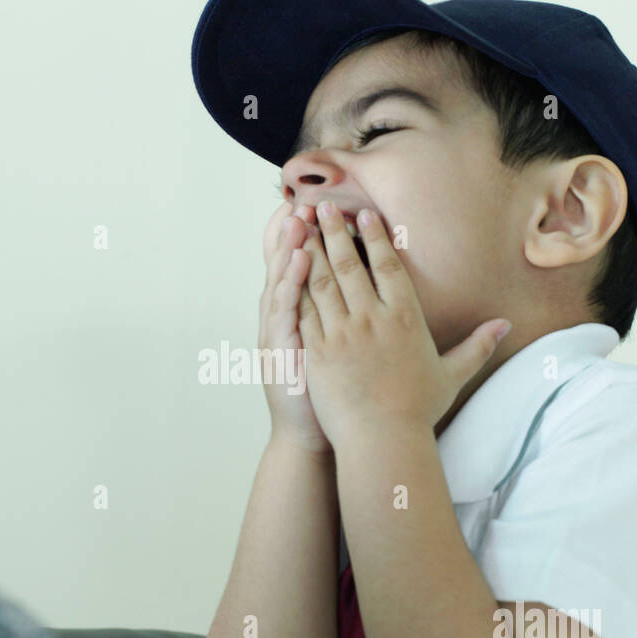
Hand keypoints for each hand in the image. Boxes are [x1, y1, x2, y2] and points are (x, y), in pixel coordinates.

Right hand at [259, 201, 332, 455]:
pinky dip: (290, 284)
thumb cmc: (326, 396)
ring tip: (297, 220)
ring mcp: (280, 335)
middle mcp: (283, 321)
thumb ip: (336, 319)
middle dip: (292, 234)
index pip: (297, 268)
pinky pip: (286, 311)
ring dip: (288, 249)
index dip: (303, 238)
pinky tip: (300, 261)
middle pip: (285, 268)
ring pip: (282, 283)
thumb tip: (356, 292)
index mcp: (297, 318)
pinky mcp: (284, 351)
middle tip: (301, 201)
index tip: (312, 206)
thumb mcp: (326, 351)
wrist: (308, 437)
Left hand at [296, 202, 510, 448]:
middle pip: (350, 265)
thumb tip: (505, 324)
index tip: (365, 215)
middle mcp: (372, 319)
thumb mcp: (453, 375)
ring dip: (311, 251)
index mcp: (405, 319)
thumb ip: (477, 345)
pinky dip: (295, 286)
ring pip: (322, 281)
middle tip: (323, 207)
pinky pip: (303, 310)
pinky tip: (289, 269)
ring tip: (301, 228)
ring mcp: (341, 333)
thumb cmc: (417, 412)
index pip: (387, 267)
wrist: (383, 440)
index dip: (375, 238)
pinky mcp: (317, 350)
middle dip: (335, 232)